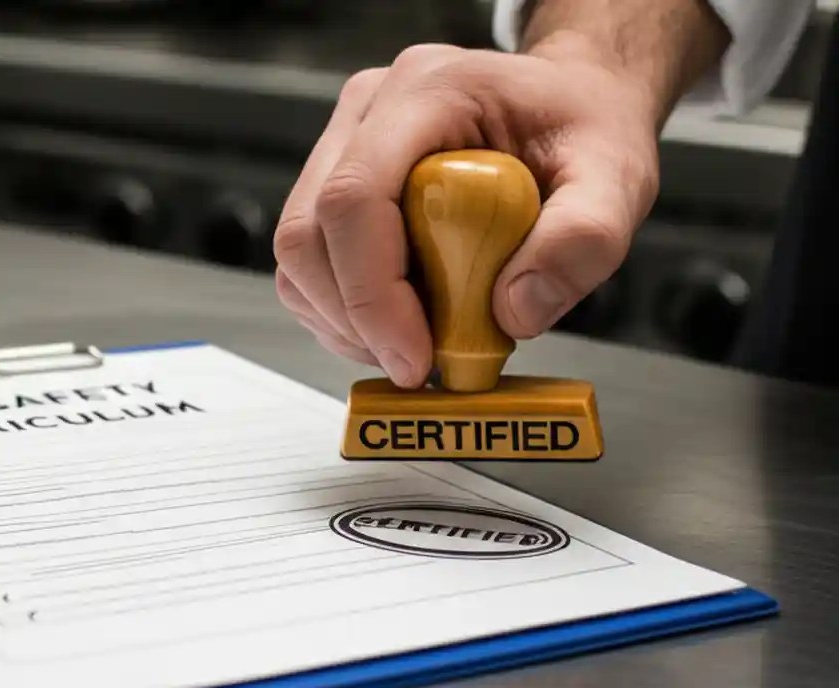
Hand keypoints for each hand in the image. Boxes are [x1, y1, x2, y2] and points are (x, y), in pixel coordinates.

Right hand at [272, 39, 661, 386]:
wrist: (568, 100)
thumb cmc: (583, 126)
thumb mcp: (617, 175)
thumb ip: (583, 240)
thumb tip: (514, 312)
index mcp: (427, 93)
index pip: (355, 198)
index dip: (372, 292)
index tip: (416, 356)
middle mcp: (368, 110)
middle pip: (308, 233)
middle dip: (356, 319)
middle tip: (418, 364)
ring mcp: (342, 142)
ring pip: (299, 255)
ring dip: (346, 321)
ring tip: (415, 343)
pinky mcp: (335, 180)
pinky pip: (312, 263)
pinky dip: (346, 311)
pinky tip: (400, 321)